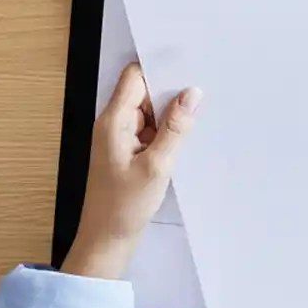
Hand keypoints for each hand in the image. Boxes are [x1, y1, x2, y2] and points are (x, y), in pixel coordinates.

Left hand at [63, 63, 200, 278]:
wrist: (106, 240)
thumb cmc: (124, 206)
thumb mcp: (157, 165)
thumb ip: (176, 128)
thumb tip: (192, 93)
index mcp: (113, 121)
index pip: (134, 77)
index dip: (159, 68)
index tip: (189, 67)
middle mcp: (114, 124)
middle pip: (144, 92)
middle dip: (171, 93)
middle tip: (201, 97)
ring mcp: (121, 138)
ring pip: (151, 112)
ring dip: (171, 116)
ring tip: (196, 121)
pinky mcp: (128, 151)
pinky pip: (151, 131)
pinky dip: (167, 132)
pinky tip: (184, 140)